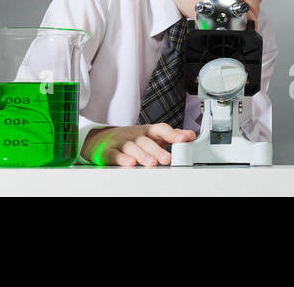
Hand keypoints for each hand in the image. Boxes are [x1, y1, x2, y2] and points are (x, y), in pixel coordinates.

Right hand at [81, 123, 196, 166]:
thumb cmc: (131, 139)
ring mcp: (121, 143)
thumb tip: (190, 135)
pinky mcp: (108, 151)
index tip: (184, 138)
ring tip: (152, 163)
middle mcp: (135, 136)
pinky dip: (121, 159)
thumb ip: (170, 136)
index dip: (172, 133)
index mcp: (147, 132)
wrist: (102, 139)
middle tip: (167, 158)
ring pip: (132, 148)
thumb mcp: (150, 135)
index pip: (160, 129)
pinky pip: (114, 154)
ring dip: (142, 155)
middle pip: (146, 141)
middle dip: (157, 150)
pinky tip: (129, 164)